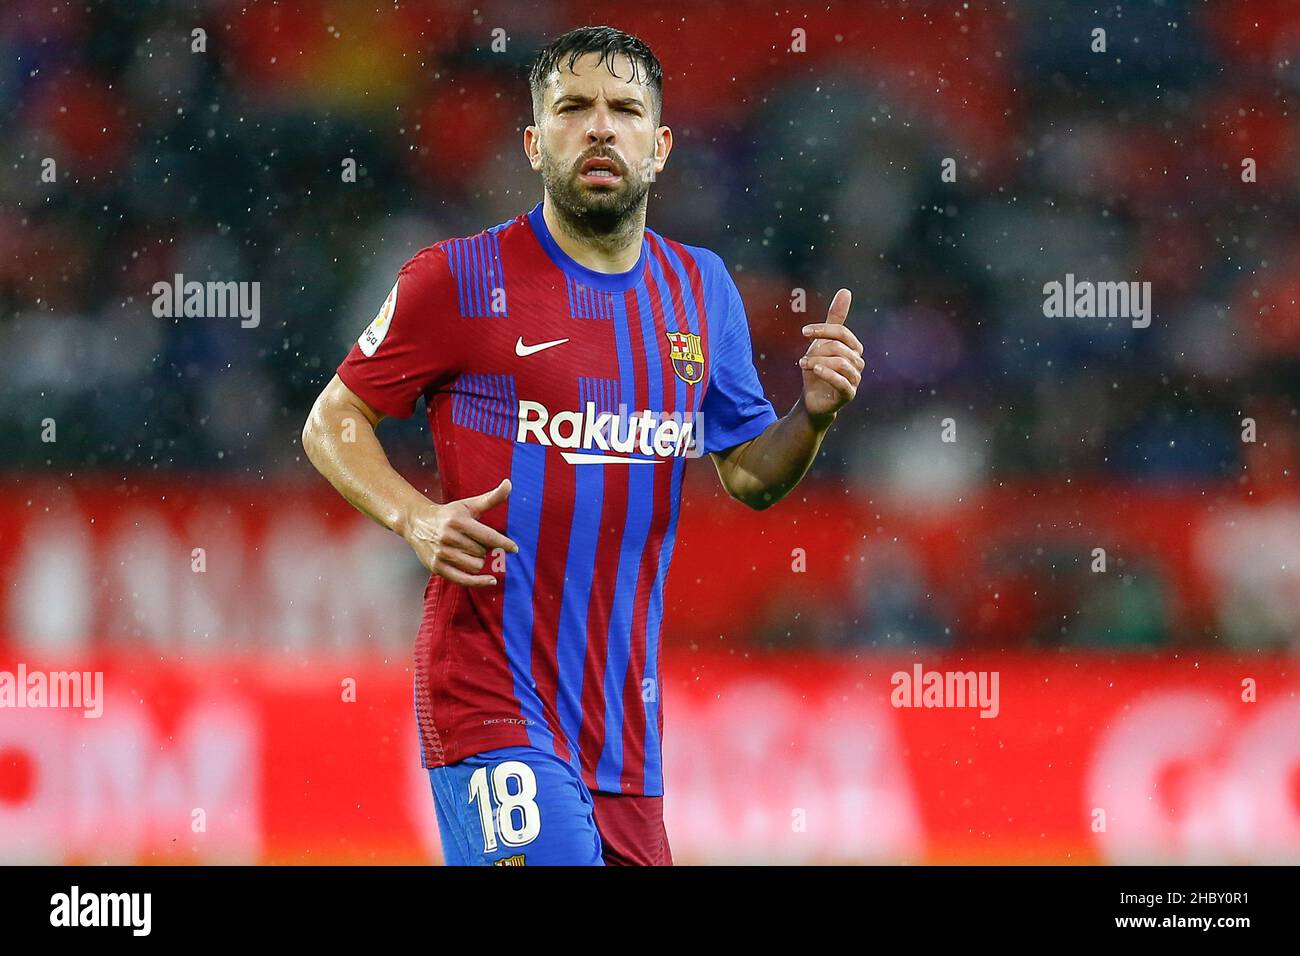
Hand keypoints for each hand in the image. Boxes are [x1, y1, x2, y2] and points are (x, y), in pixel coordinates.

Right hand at [403, 479, 518, 587]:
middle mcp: (449, 537)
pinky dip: (478, 582)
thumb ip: (491, 498)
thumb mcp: (469, 505)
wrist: (416, 523)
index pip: (488, 536)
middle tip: (477, 543)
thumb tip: (509, 483)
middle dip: (485, 550)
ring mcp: (442, 553)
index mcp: (459, 521)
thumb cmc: (448, 514)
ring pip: (475, 566)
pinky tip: (490, 580)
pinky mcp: (436, 566)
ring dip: (479, 562)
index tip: (514, 548)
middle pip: (482, 552)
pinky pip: (463, 580)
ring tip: (471, 553)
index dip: (504, 543)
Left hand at [798, 288, 861, 423]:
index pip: (842, 333)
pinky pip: (842, 382)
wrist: (813, 398)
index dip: (823, 330)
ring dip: (818, 362)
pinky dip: (827, 374)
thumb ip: (834, 318)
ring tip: (804, 365)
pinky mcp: (848, 394)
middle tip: (802, 359)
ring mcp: (855, 379)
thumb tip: (846, 291)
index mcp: (854, 348)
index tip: (804, 331)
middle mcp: (858, 363)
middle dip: (817, 350)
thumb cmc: (820, 368)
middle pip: (839, 348)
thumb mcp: (823, 342)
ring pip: (841, 363)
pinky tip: (814, 371)